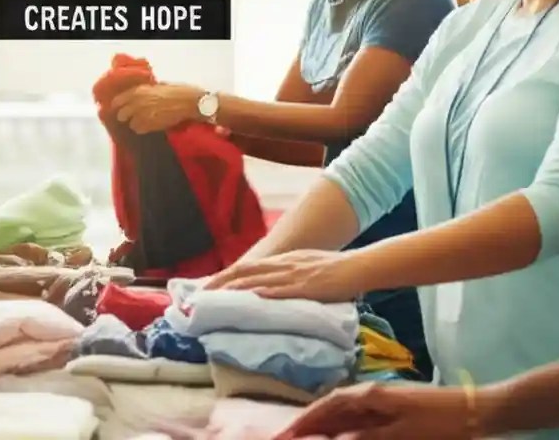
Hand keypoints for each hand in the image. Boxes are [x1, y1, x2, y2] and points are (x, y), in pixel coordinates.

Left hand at [112, 83, 203, 133]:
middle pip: (121, 115)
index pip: (117, 101)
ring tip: (145, 121)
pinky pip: (140, 130)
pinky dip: (144, 129)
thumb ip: (145, 90)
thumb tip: (138, 94)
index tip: (121, 108)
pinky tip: (151, 125)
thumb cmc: (178, 91)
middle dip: (126, 116)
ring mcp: (143, 116)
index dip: (118, 106)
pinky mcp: (151, 126)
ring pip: (131, 124)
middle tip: (132, 116)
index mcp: (138, 91)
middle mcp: (137, 103)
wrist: (190, 102)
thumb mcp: (158, 85)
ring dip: (136, 124)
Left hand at [205, 249, 362, 301]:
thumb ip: (290, 276)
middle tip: (201, 293)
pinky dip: (264, 293)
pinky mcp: (307, 286)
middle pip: (246, 271)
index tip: (209, 285)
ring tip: (216, 297)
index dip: (227, 275)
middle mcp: (284, 264)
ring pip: (258, 280)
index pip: (248, 267)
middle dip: (221, 282)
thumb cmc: (336, 270)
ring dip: (235, 289)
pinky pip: (282, 290)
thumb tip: (273, 289)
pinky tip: (251, 297)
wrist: (358, 266)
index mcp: (284, 260)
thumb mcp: (307, 267)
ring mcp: (295, 275)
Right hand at [277, 382, 475, 439]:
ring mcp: (382, 402)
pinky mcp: (393, 411)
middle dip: (308, 424)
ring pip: (343, 414)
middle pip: (331, 408)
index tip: (283, 435)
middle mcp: (371, 395)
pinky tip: (338, 437)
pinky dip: (343, 428)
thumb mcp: (401, 435)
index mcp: (369, 395)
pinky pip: (358, 420)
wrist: (474, 411)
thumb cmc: (438, 422)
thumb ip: (365, 438)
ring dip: (324, 428)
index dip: (303, 421)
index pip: (327, 406)